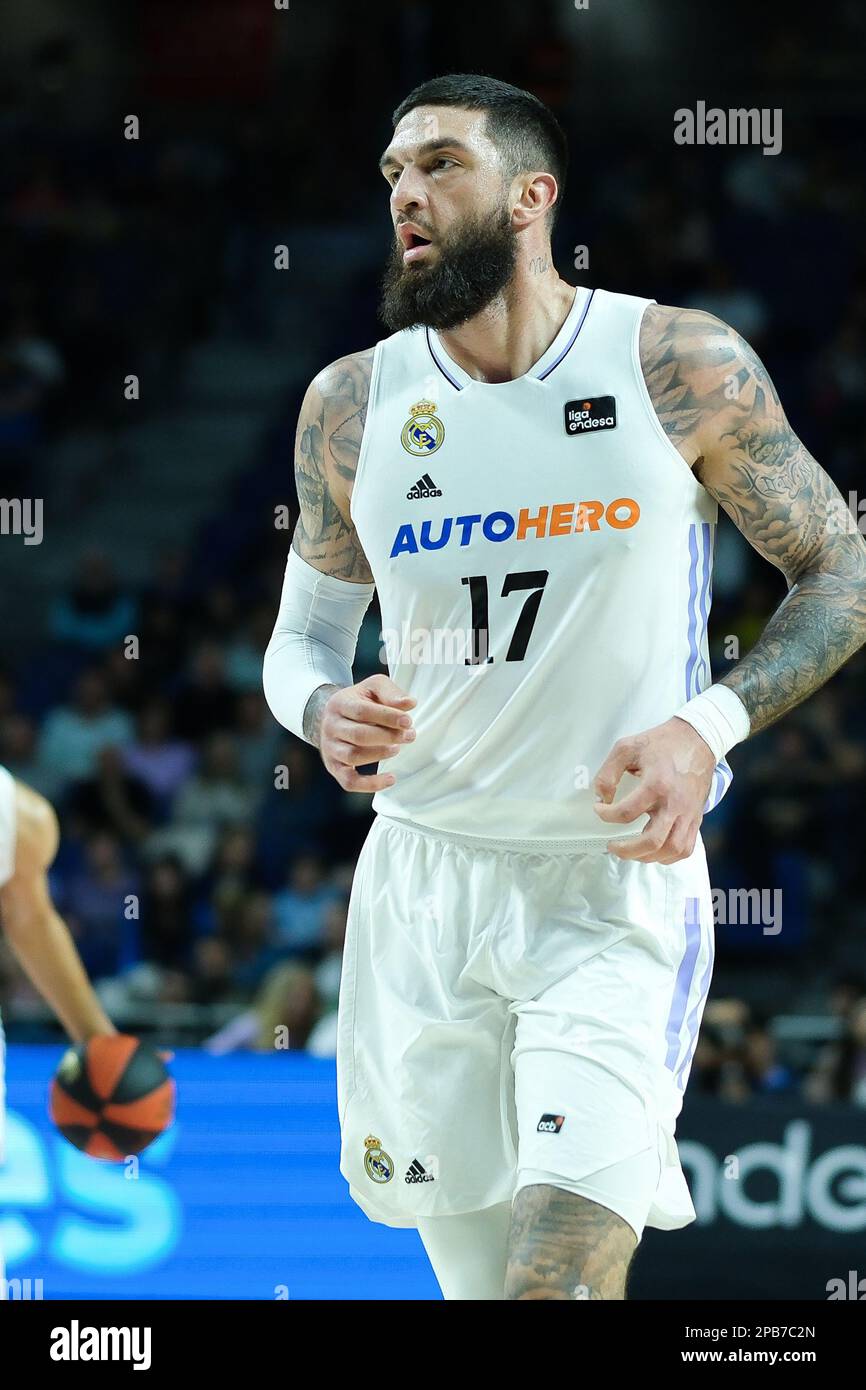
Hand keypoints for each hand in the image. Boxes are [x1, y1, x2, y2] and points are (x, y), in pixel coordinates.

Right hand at [317, 674, 415, 792]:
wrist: (335, 716)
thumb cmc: (359, 701)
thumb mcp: (373, 687)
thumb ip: (390, 693)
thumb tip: (409, 703)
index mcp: (339, 704)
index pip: (362, 711)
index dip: (387, 717)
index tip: (407, 721)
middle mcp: (331, 727)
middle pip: (358, 735)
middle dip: (388, 736)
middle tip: (409, 735)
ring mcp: (330, 749)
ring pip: (353, 756)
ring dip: (380, 754)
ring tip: (397, 748)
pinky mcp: (334, 767)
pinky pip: (349, 781)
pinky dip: (370, 784)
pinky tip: (391, 779)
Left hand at [592, 717, 715, 862]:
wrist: (699, 739)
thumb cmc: (662, 743)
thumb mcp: (627, 747)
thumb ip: (608, 772)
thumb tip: (601, 797)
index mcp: (656, 784)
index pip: (625, 812)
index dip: (606, 815)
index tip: (600, 810)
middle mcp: (674, 803)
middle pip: (652, 841)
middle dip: (627, 850)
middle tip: (612, 846)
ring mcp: (688, 813)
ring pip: (671, 849)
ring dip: (647, 856)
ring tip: (631, 851)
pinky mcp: (696, 818)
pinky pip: (686, 848)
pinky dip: (668, 856)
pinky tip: (654, 850)